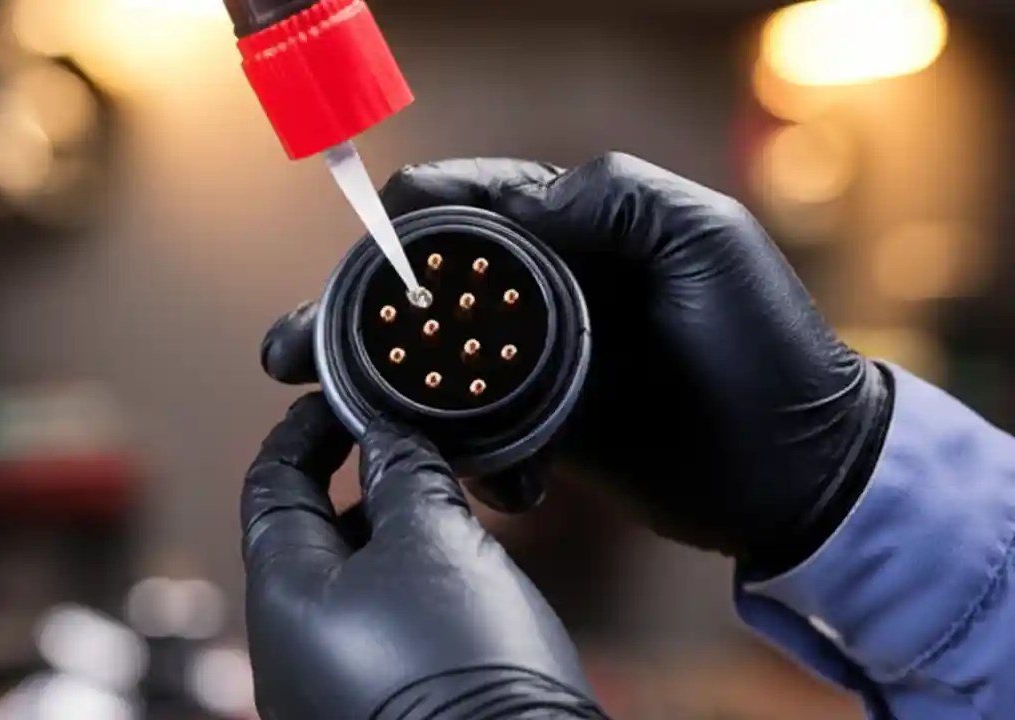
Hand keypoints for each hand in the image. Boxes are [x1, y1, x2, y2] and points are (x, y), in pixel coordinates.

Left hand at [242, 394, 603, 719]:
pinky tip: (464, 570)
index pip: (272, 485)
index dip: (306, 430)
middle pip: (313, 532)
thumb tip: (388, 439)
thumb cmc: (463, 670)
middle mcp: (293, 647)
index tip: (344, 395)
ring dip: (396, 530)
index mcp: (283, 596)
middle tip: (416, 442)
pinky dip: (414, 580)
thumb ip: (402, 475)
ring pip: (356, 579)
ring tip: (451, 502)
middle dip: (363, 479)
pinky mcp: (378, 706)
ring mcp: (334, 684)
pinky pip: (384, 623)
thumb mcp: (434, 543)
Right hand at [260, 153, 892, 571]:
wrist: (796, 469)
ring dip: (376, 390)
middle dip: (352, 316)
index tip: (369, 262)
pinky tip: (496, 481)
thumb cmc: (765, 346)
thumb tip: (522, 205)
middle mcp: (544, 295)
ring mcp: (538, 366)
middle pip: (422, 292)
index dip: (403, 225)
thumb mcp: (706, 240)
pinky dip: (463, 456)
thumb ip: (614, 197)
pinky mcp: (543, 432)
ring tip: (329, 412)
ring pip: (431, 366)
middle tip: (296, 349)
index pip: (465, 207)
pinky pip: (474, 435)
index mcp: (575, 234)